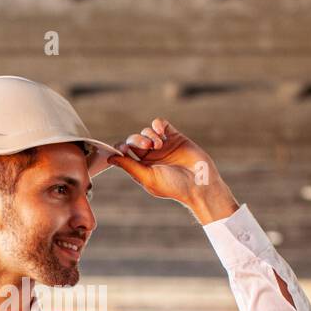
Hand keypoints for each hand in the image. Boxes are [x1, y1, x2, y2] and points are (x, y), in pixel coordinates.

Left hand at [107, 118, 237, 221]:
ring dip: (149, 135)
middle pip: (134, 140)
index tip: (124, 150)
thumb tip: (110, 158)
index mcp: (141, 167)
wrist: (200, 183)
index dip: (121, 148)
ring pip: (147, 132)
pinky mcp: (175, 137)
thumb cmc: (174, 186)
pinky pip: (161, 125)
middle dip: (137, 140)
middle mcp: (151, 156)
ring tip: (158, 145)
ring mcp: (163, 146)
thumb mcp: (148, 177)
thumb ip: (129, 166)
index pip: (125, 152)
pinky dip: (157, 124)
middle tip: (148, 147)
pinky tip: (160, 130)